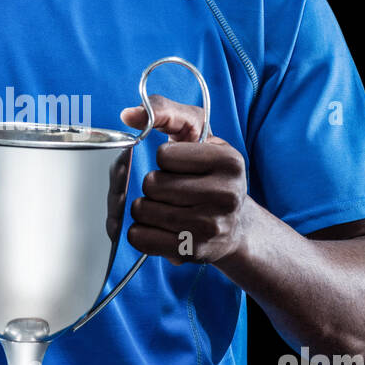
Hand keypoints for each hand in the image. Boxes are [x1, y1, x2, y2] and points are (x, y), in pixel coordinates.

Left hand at [120, 93, 248, 264]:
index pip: (164, 155)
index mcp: (230, 162)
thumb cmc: (210, 172)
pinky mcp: (192, 252)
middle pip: (152, 184)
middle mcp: (226, 196)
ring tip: (168, 207)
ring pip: (143, 210)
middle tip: (174, 189)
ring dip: (146, 207)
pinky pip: (140, 237)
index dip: (166, 159)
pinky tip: (159, 227)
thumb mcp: (199, 134)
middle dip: (154, 184)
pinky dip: (141, 230)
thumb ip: (166, 112)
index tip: (183, 166)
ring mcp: (210, 228)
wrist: (236, 225)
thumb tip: (128, 114)